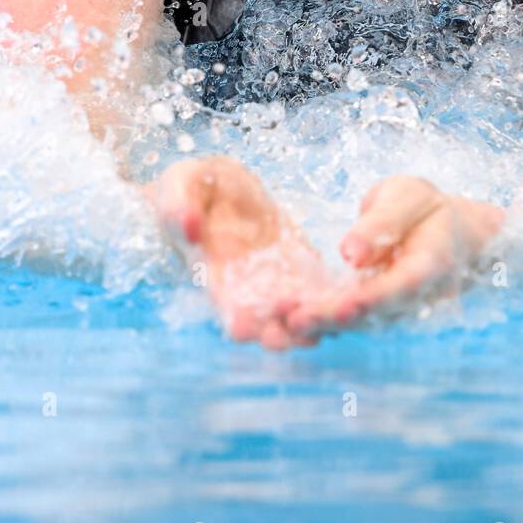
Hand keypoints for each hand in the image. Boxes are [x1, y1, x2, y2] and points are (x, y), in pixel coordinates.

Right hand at [147, 154, 329, 348]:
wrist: (219, 184)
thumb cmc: (193, 184)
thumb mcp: (179, 183)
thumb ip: (178, 204)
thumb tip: (189, 228)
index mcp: (210, 266)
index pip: (221, 298)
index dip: (231, 314)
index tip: (242, 328)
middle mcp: (242, 281)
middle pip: (259, 316)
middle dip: (273, 332)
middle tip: (287, 339)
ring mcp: (270, 274)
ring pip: (291, 309)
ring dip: (304, 323)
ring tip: (321, 331)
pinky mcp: (295, 263)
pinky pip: (313, 286)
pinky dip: (326, 300)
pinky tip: (344, 308)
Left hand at [282, 176, 504, 337]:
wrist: (450, 234)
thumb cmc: (427, 210)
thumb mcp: (408, 198)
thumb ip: (383, 222)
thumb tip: (351, 252)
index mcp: (432, 264)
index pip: (402, 285)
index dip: (372, 299)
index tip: (341, 306)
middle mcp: (415, 297)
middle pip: (374, 314)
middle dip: (332, 318)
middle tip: (292, 319)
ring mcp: (395, 311)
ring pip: (357, 324)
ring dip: (319, 325)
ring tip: (279, 321)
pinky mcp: (375, 312)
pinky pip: (348, 319)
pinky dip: (319, 321)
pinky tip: (284, 320)